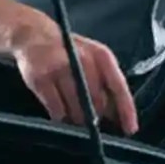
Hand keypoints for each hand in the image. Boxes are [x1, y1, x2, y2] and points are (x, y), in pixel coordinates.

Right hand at [11, 18, 138, 134]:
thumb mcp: (93, 59)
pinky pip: (57, 111)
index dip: (126, 110)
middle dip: (95, 117)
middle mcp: (82, 60)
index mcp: (101, 55)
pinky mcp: (41, 80)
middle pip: (97, 103)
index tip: (129, 129)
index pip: (118, 86)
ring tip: (72, 112)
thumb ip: (106, 83)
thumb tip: (118, 115)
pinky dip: (60, 116)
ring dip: (77, 119)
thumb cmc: (69, 51)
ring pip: (76, 110)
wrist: (35, 34)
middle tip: (91, 121)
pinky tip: (59, 110)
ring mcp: (60, 69)